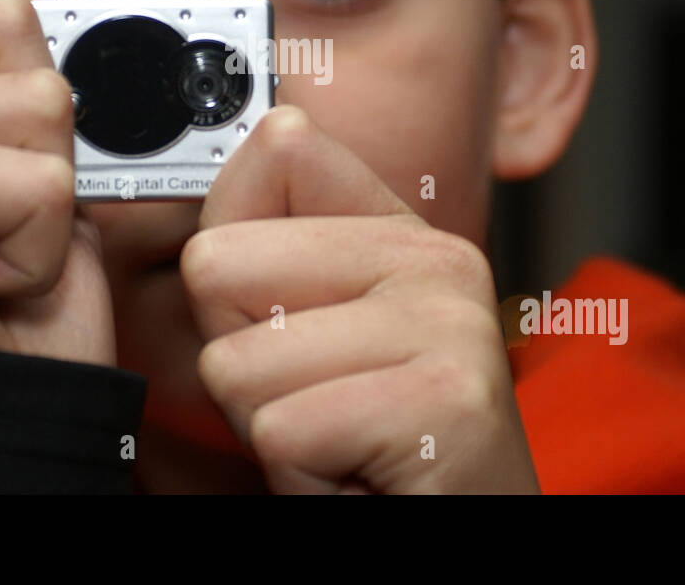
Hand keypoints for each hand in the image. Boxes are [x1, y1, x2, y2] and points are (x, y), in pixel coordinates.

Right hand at [0, 0, 115, 364]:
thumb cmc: (15, 325)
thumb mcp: (48, 190)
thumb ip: (44, 105)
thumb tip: (85, 17)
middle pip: (10, 24)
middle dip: (56, 125)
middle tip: (15, 215)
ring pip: (38, 100)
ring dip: (54, 197)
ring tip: (3, 258)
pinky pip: (31, 177)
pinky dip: (41, 242)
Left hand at [181, 105, 539, 492]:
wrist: (466, 533)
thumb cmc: (377, 455)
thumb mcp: (307, 336)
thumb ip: (264, 255)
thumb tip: (251, 151)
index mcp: (401, 233)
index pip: (274, 151)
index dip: (233, 261)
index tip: (281, 320)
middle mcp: (435, 260)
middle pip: (218, 266)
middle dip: (240, 358)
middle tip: (315, 405)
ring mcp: (449, 322)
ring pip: (235, 363)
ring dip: (271, 430)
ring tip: (342, 444)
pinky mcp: (445, 400)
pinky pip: (280, 431)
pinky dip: (302, 479)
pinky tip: (361, 477)